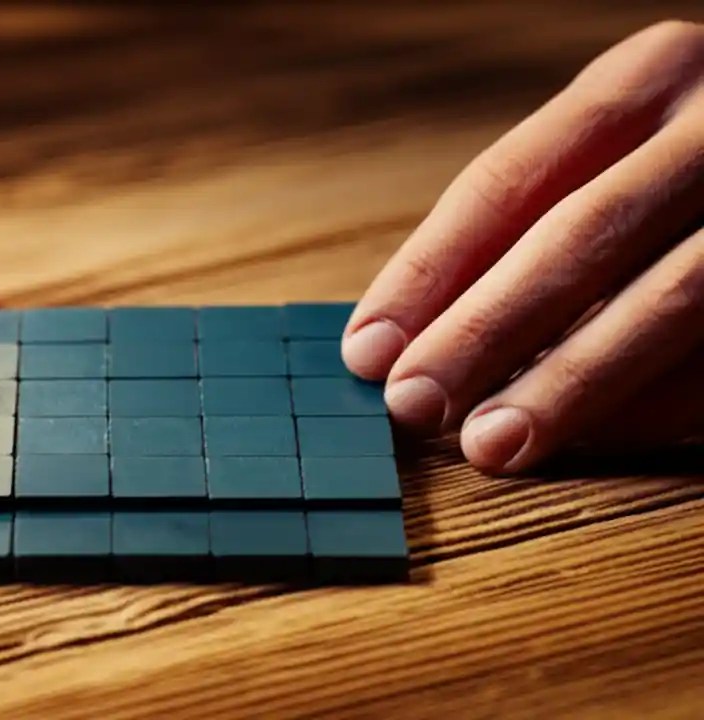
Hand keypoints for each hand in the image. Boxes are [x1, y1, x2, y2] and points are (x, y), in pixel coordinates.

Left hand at [342, 21, 702, 473]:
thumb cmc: (680, 171)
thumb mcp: (612, 154)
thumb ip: (527, 222)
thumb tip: (405, 337)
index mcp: (646, 77)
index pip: (508, 179)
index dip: (428, 272)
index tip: (368, 350)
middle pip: (582, 234)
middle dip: (485, 329)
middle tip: (414, 403)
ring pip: (671, 299)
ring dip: (569, 384)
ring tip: (491, 445)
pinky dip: (652, 405)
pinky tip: (586, 442)